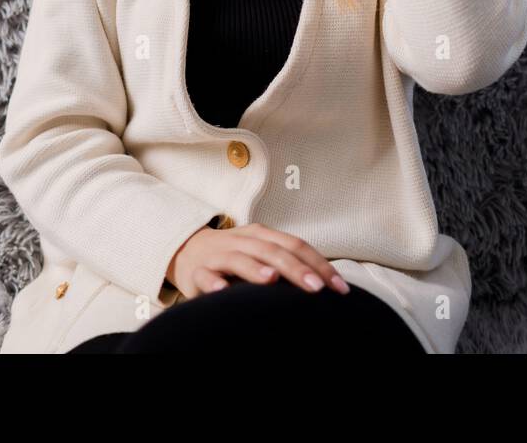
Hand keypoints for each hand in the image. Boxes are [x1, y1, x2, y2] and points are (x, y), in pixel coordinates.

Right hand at [166, 221, 350, 298]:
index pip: (295, 245)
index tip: (339, 288)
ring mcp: (219, 255)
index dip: (319, 264)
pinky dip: (213, 283)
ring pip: (239, 259)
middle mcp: (243, 241)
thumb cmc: (235, 256)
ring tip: (273, 280)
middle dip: (296, 269)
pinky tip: (222, 291)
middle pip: (272, 251)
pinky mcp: (197, 272)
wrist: (187, 251)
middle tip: (317, 288)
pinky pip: (205, 276)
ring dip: (256, 269)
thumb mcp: (261, 253)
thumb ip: (288, 263)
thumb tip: (326, 283)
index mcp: (262, 235)